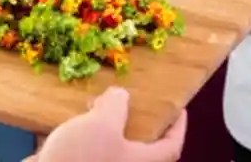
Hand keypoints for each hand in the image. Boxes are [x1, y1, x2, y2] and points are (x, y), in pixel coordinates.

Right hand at [30, 87, 186, 161]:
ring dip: (106, 127)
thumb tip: (121, 96)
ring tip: (94, 105)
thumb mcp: (102, 123)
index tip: (179, 108)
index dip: (178, 128)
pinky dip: (86, 138)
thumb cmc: (81, 158)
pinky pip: (89, 153)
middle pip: (140, 148)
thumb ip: (115, 104)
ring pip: (112, 149)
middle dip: (135, 122)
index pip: (171, 148)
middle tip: (128, 100)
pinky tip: (72, 121)